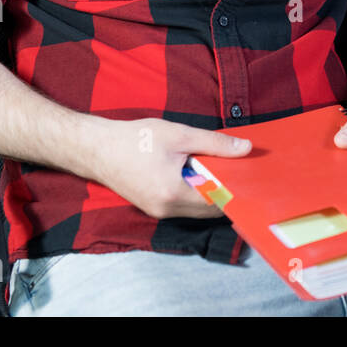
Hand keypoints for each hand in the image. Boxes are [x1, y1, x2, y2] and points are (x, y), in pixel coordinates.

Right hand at [92, 117, 251, 219]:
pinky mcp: (152, 206)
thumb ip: (215, 143)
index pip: (218, 202)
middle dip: (224, 190)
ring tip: (218, 166)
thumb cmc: (134, 139)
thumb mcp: (179, 135)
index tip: (250, 175)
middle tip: (239, 168)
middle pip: (208, 208)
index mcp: (174, 194)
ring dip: (209, 190)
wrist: (96, 148)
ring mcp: (157, 212)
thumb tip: (246, 148)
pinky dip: (194, 191)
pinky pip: (182, 204)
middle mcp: (166, 210)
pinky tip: (198, 170)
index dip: (236, 189)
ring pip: (196, 207)